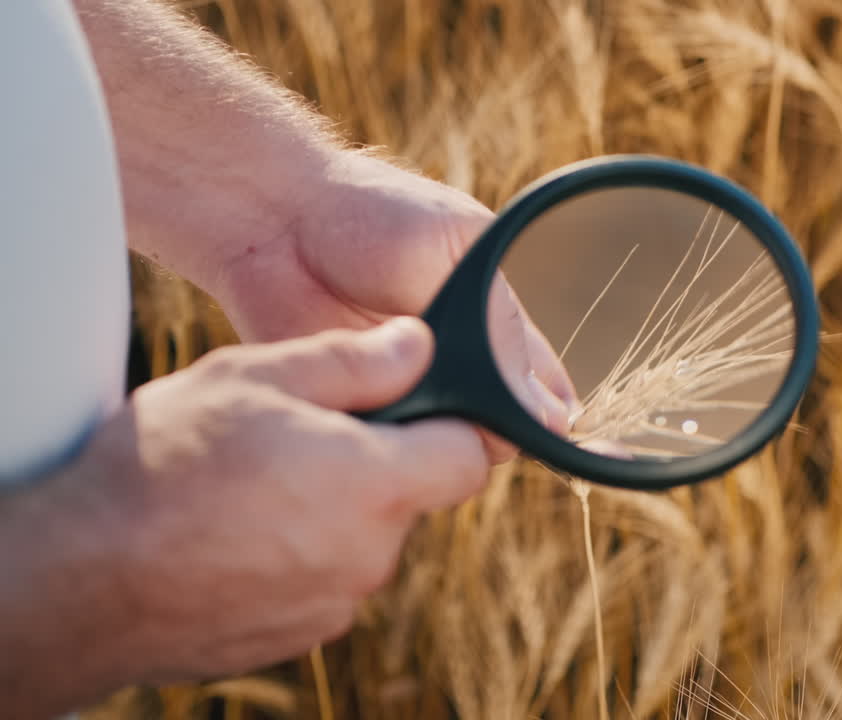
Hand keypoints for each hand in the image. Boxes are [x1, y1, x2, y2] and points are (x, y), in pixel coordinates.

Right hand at [0, 317, 487, 714]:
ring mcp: (335, 603)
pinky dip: (296, 554)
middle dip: (374, 462)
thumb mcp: (255, 378)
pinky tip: (234, 533)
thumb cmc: (165, 466)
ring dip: (330, 509)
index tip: (409, 406)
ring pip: (363, 539)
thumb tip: (419, 345)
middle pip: (410, 495)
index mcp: (377, 484)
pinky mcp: (297, 635)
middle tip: (299, 436)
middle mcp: (371, 554)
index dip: (450, 424)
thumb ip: (353, 361)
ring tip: (252, 485)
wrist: (81, 578)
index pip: (470, 456)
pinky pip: (322, 579)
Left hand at [213, 151, 577, 458]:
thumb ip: (497, 322)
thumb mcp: (454, 249)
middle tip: (477, 423)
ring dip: (441, 441)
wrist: (273, 216)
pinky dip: (389, 449)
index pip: (540, 389)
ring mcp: (404, 391)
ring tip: (426, 414)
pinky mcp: (356, 411)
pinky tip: (387, 430)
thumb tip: (542, 408)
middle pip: (496, 428)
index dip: (548, 418)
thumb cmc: (370, 213)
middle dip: (495, 433)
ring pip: (441, 447)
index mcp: (493, 324)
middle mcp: (454, 366)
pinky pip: (385, 450)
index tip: (550, 436)